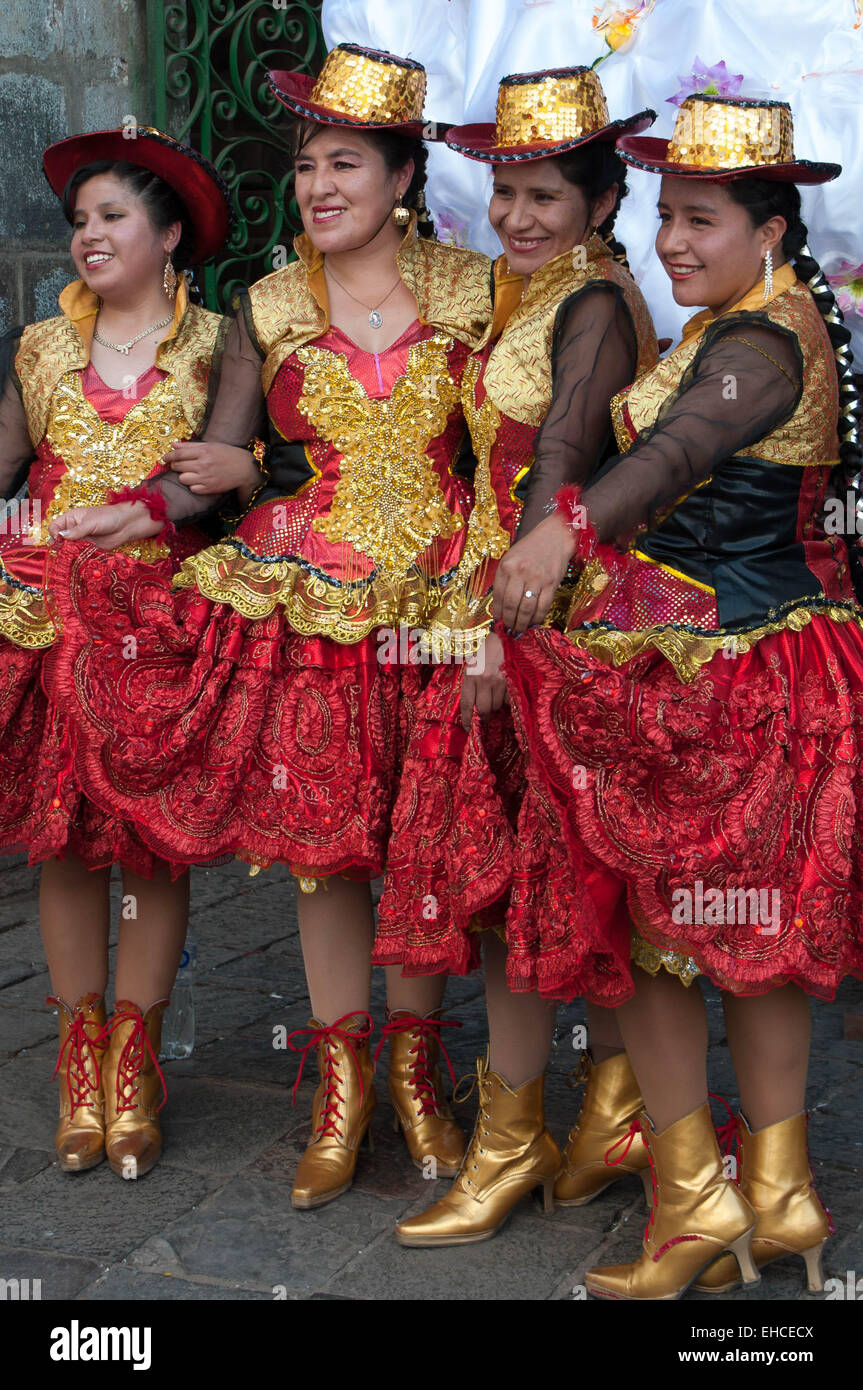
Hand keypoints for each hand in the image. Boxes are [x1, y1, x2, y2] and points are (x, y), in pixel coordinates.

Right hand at [49, 501, 161, 549]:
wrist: (126, 525)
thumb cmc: (108, 517)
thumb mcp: (91, 522)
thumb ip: (76, 531)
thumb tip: (60, 537)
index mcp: (70, 519)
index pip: (54, 527)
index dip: (54, 534)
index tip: (58, 539)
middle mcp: (73, 530)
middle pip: (59, 541)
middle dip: (60, 547)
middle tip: (64, 551)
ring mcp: (80, 541)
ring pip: (68, 550)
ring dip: (69, 554)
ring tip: (73, 556)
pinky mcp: (88, 550)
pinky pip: (79, 556)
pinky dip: (78, 559)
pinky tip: (80, 561)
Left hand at [165, 441, 261, 493]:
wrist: (245, 468)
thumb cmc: (227, 454)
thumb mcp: (210, 445)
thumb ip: (190, 446)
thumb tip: (173, 445)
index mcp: (204, 452)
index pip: (179, 454)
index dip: (168, 456)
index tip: (164, 458)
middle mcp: (204, 465)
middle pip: (178, 466)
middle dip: (175, 465)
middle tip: (180, 464)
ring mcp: (206, 478)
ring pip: (182, 479)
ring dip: (184, 476)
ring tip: (191, 473)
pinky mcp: (210, 488)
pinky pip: (192, 489)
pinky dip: (193, 485)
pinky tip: (199, 480)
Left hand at [459, 631, 507, 730]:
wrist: (505, 636)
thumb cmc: (487, 650)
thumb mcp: (473, 664)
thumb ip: (472, 682)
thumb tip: (473, 705)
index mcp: (471, 675)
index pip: (467, 703)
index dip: (467, 719)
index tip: (468, 728)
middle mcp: (484, 680)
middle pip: (483, 709)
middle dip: (483, 717)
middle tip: (484, 719)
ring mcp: (499, 682)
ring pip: (496, 706)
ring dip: (495, 707)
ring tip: (494, 700)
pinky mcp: (512, 682)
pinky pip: (508, 700)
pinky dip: (506, 700)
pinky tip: (505, 693)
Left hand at [493, 513, 575, 633]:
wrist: (554, 536)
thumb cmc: (530, 548)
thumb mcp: (511, 558)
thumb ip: (505, 579)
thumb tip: (500, 606)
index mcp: (506, 566)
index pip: (499, 596)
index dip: (498, 613)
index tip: (498, 622)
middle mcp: (520, 572)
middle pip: (511, 605)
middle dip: (509, 621)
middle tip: (509, 630)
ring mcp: (537, 578)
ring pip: (526, 609)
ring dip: (522, 623)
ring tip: (519, 630)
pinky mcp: (551, 583)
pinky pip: (543, 606)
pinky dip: (537, 618)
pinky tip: (533, 623)